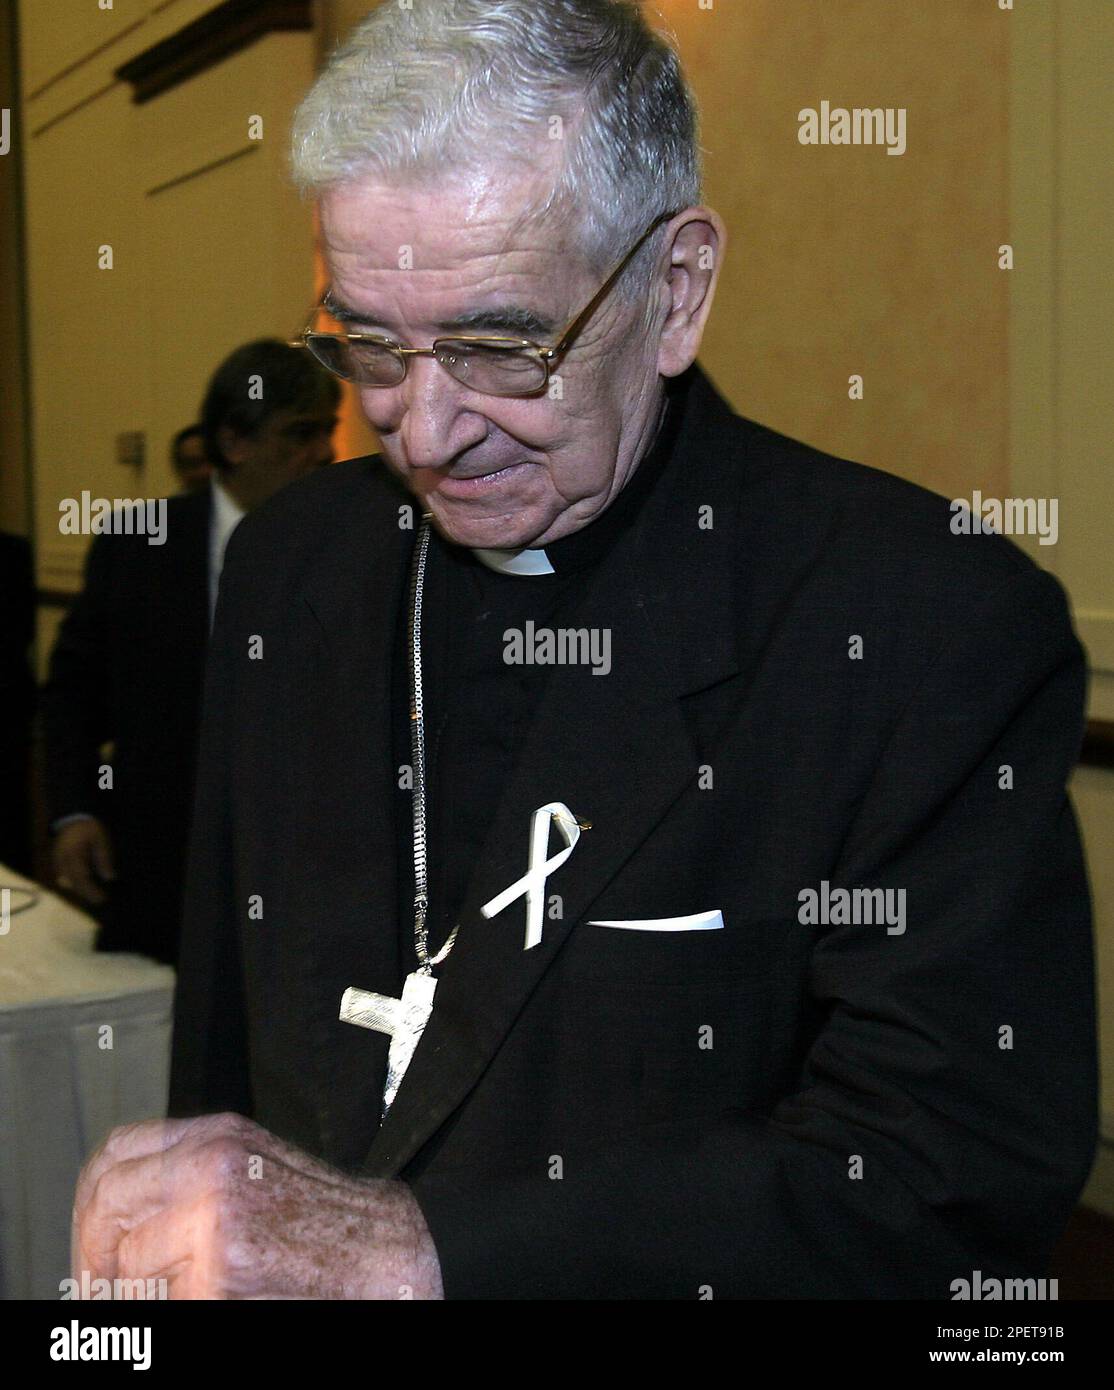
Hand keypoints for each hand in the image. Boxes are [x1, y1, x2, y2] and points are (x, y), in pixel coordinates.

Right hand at [53, 818, 114, 904]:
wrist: (71, 817)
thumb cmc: (88, 828)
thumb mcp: (100, 839)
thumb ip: (104, 857)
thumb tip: (109, 877)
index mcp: (73, 854)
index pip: (82, 878)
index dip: (91, 890)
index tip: (102, 898)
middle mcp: (62, 861)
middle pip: (73, 883)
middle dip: (86, 893)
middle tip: (99, 900)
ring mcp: (56, 861)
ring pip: (66, 882)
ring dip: (79, 890)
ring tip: (93, 895)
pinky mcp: (55, 861)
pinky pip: (62, 877)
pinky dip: (73, 883)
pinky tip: (83, 886)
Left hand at [71, 1112, 442, 1299]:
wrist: (391, 1253)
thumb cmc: (330, 1223)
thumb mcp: (257, 1168)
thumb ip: (194, 1174)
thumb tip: (120, 1216)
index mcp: (218, 1136)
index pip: (115, 1154)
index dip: (92, 1203)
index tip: (95, 1243)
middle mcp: (210, 1167)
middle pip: (105, 1203)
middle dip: (94, 1257)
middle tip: (104, 1293)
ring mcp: (212, 1220)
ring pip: (126, 1263)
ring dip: (133, 1294)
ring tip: (162, 1304)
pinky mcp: (219, 1275)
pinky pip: (160, 1303)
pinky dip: (170, 1311)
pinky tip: (204, 1304)